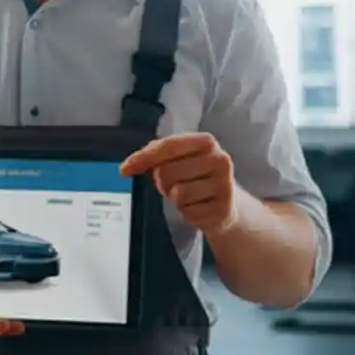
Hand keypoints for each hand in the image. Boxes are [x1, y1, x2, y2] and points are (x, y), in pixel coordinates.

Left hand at [120, 132, 239, 235]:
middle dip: (164, 182)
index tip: (123, 170)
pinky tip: (199, 207)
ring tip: (190, 196)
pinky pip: (188, 213)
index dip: (143, 157)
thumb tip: (129, 165)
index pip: (167, 146)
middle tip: (175, 184)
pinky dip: (187, 213)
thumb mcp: (181, 158)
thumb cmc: (197, 176)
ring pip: (177, 194)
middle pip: (167, 172)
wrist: (230, 203)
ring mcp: (225, 185)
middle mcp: (220, 160)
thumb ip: (157, 154)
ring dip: (176, 199)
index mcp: (206, 141)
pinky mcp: (224, 209)